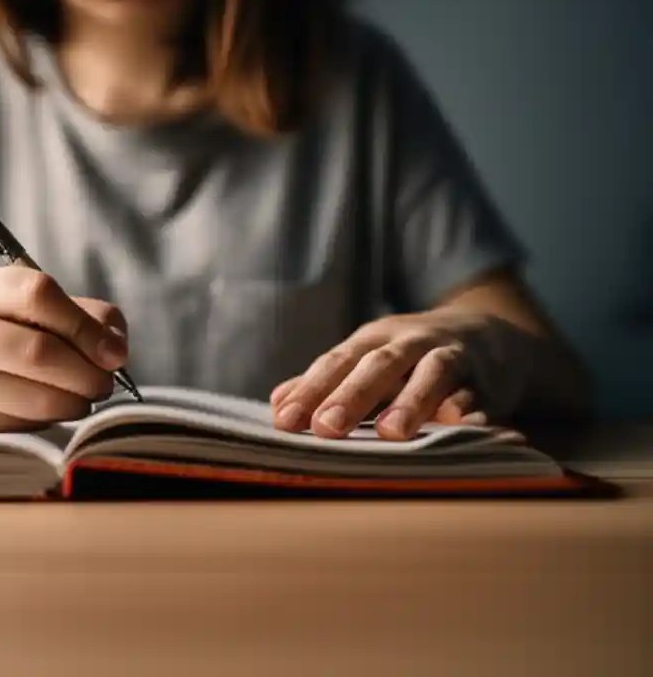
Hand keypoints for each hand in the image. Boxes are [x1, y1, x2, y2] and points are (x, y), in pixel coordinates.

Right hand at [0, 266, 127, 433]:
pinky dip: (43, 421)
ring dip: (72, 403)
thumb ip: (64, 310)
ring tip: (82, 398)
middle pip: (38, 352)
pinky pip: (12, 425)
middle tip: (105, 383)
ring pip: (31, 398)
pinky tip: (45, 411)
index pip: (35, 293)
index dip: (85, 324)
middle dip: (87, 373)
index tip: (115, 350)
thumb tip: (116, 341)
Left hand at [270, 308, 530, 439]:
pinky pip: (482, 396)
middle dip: (352, 395)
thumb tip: (277, 403)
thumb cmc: (411, 358)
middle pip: (380, 365)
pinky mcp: (492, 381)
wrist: (490, 334)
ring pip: (434, 374)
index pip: (336, 363)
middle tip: (326, 428)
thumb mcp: (369, 359)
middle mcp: (412, 342)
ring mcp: (454, 357)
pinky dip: (473, 412)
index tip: (284, 422)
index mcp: (374, 340)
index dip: (310, 391)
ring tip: (392, 434)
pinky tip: (461, 429)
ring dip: (413, 402)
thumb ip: (327, 382)